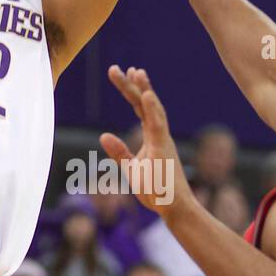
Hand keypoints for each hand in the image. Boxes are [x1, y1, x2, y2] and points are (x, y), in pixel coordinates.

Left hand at [100, 66, 191, 216]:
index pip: (140, 109)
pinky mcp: (164, 148)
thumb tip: (103, 135)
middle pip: (145, 104)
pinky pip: (158, 125)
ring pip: (153, 109)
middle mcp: (159, 134)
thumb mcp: (131, 168)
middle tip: (117, 68)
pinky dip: (152, 109)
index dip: (131, 90)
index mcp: (153, 137)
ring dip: (144, 90)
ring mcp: (163, 140)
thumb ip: (119, 151)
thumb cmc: (155, 190)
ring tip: (136, 72)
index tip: (123, 72)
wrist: (172, 207)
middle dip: (132, 85)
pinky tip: (146, 94)